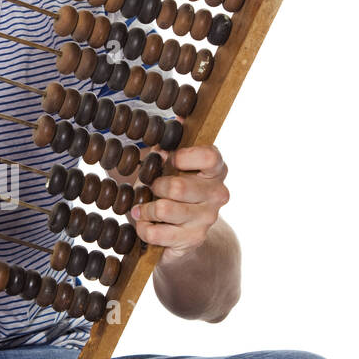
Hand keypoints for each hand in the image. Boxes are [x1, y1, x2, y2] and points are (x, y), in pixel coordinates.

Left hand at [131, 144, 229, 260]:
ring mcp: (207, 218)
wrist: (184, 233)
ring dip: (145, 208)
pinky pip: (156, 233)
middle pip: (178, 186)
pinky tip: (144, 224)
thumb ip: (171, 144)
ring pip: (164, 209)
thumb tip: (179, 120)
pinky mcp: (193, 239)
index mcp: (216, 170)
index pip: (209, 157)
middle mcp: (217, 194)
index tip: (167, 159)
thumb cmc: (175, 191)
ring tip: (141, 208)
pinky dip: (143, 228)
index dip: (183, 157)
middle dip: (155, 186)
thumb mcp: (172, 166)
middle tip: (150, 187)